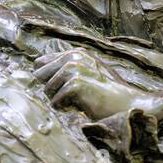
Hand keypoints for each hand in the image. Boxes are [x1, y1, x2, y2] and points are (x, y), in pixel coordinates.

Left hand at [32, 47, 158, 120]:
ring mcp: (74, 69)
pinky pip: (56, 101)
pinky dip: (66, 108)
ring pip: (47, 91)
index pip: (40, 63)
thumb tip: (35, 72)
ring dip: (60, 100)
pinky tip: (82, 106)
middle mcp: (73, 57)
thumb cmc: (106, 94)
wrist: (127, 104)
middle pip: (39, 76)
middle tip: (71, 96)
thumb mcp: (86, 75)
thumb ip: (64, 70)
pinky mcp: (75, 83)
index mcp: (74, 54)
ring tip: (80, 100)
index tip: (59, 88)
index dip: (46, 79)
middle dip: (50, 89)